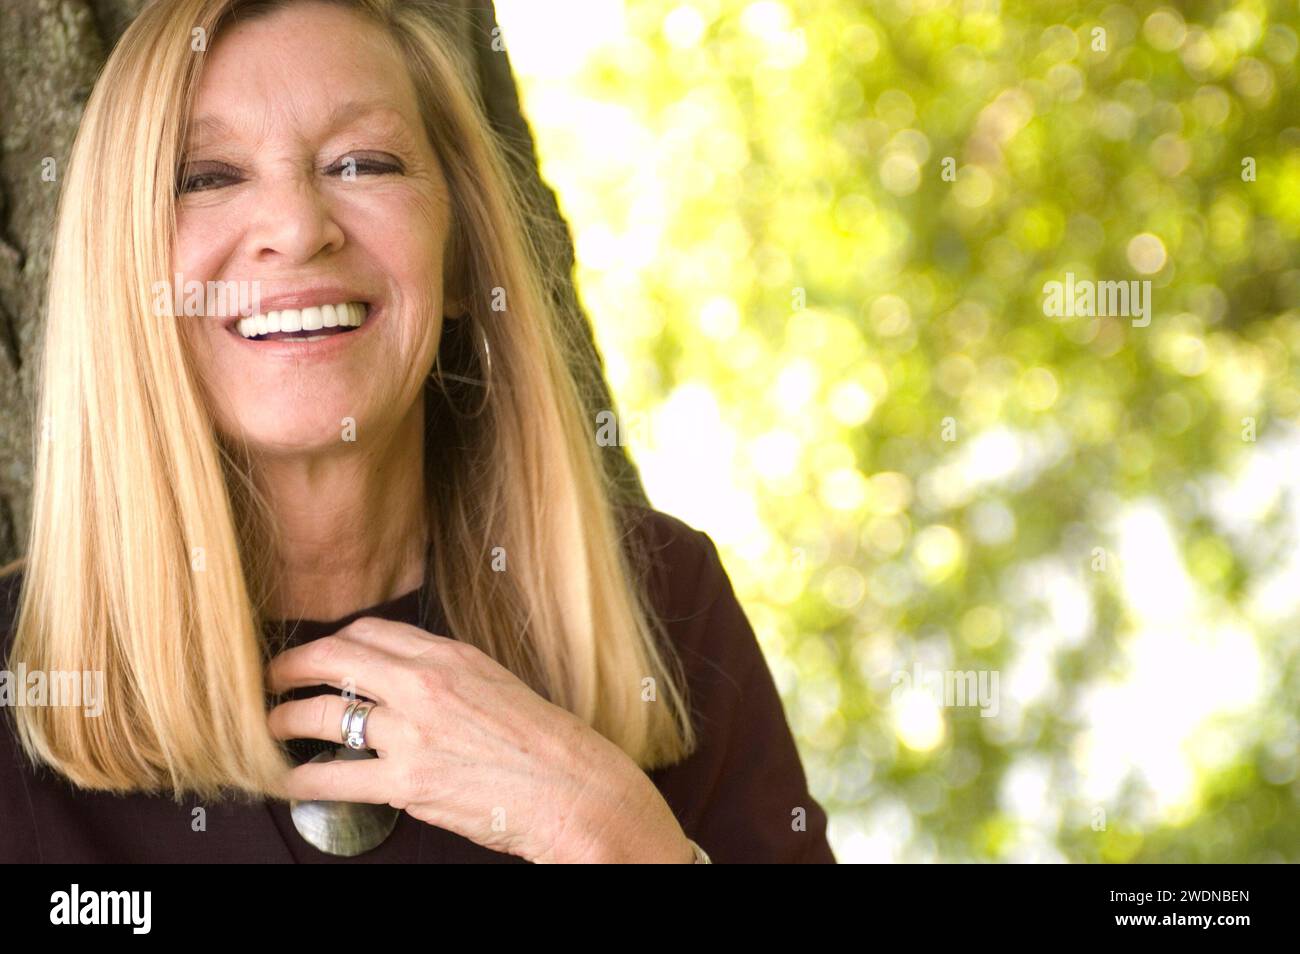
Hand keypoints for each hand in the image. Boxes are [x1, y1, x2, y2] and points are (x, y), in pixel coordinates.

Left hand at [264, 616, 694, 862]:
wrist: (574, 787)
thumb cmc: (544, 741)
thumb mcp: (496, 683)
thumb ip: (447, 674)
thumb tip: (403, 677)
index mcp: (449, 655)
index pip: (367, 632)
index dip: (328, 643)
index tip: (314, 656)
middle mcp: (425, 684)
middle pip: (333, 659)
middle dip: (290, 668)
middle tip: (270, 681)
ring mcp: (413, 732)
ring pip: (324, 714)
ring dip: (287, 720)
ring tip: (273, 727)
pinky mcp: (408, 782)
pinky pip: (333, 776)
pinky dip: (301, 779)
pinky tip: (289, 781)